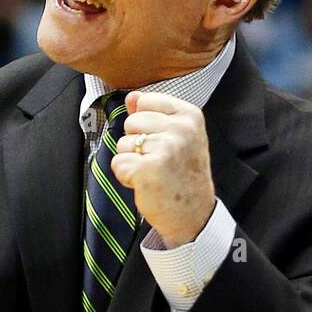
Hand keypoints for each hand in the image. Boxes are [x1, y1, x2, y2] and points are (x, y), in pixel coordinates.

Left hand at [110, 91, 215, 246]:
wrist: (193, 214)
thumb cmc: (184, 175)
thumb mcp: (178, 137)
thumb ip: (154, 114)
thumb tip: (131, 97)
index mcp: (190, 116)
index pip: (144, 101)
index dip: (145, 124)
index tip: (162, 142)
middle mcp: (181, 129)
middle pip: (131, 121)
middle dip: (136, 143)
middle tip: (157, 162)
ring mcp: (166, 148)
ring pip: (123, 143)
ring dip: (132, 161)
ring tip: (153, 173)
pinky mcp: (148, 169)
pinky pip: (118, 163)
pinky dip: (126, 177)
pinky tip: (146, 184)